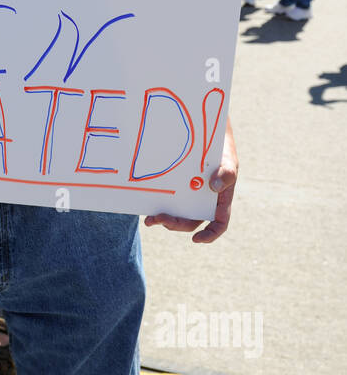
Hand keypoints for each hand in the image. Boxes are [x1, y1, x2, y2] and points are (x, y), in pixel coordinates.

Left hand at [143, 119, 237, 243]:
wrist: (206, 135)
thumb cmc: (222, 151)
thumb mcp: (227, 161)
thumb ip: (226, 173)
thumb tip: (214, 186)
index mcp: (220, 201)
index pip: (219, 224)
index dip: (209, 235)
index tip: (196, 239)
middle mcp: (204, 202)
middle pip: (192, 222)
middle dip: (176, 224)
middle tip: (160, 220)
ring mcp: (190, 196)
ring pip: (178, 214)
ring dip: (164, 219)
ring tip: (150, 219)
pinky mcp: (177, 188)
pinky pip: (168, 200)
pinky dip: (159, 205)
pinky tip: (148, 207)